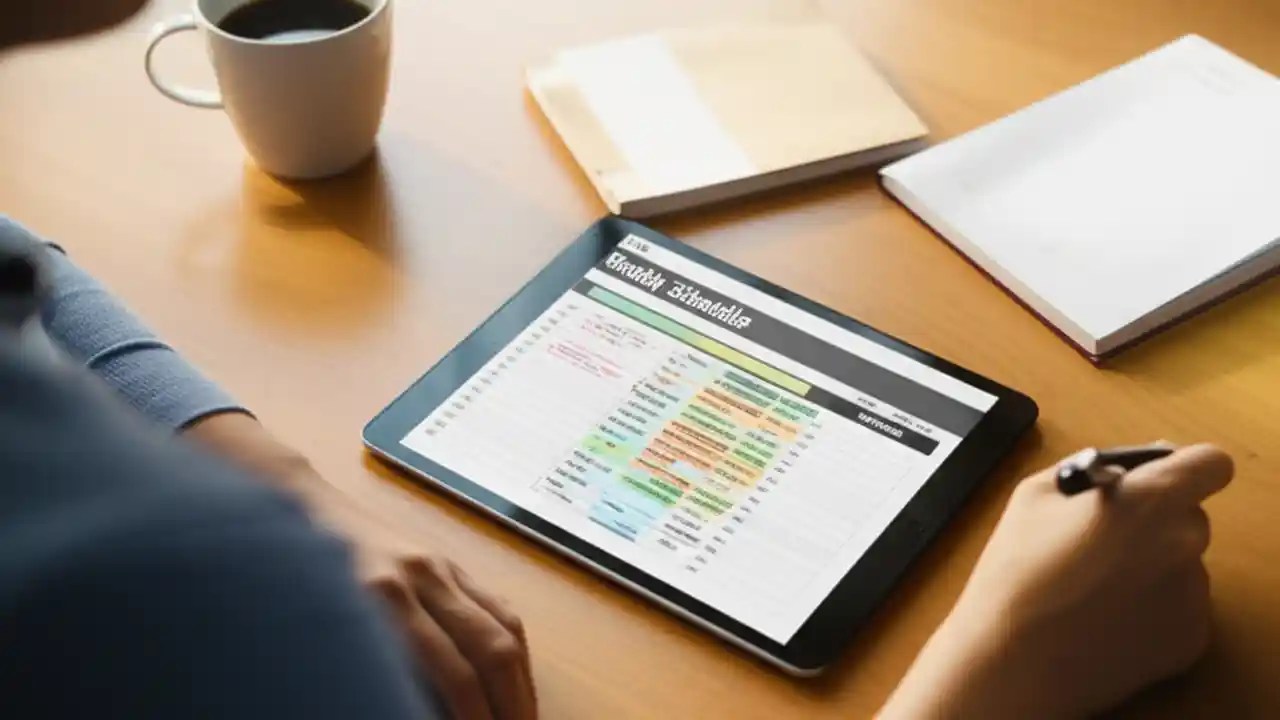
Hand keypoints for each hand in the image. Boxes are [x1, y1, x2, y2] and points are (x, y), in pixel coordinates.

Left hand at [180, 414, 536, 718]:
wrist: (299, 508)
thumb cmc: (298, 581)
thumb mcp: (331, 632)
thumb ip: (380, 670)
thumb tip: (419, 708)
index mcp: (384, 598)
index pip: (455, 674)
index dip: (475, 716)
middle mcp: (421, 578)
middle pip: (493, 649)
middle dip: (512, 705)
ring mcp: (441, 565)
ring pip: (505, 627)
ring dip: (522, 682)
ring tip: (525, 718)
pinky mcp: (449, 561)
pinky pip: (498, 605)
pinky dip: (515, 647)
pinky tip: (518, 678)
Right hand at [880, 444, 1232, 719]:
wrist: (1010, 660)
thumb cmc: (1015, 571)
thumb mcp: (1034, 495)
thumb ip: (1093, 471)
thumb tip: (1131, 471)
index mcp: (1150, 501)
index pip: (1210, 464)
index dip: (1184, 468)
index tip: (1156, 481)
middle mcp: (1184, 544)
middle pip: (1189, 516)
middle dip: (1153, 520)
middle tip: (1100, 540)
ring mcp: (1192, 596)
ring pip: (1182, 563)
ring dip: (1150, 565)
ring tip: (1093, 587)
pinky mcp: (1190, 640)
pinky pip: (1179, 607)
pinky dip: (1151, 607)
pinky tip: (1105, 617)